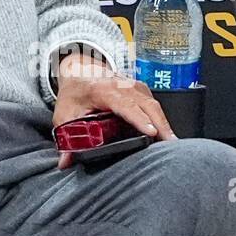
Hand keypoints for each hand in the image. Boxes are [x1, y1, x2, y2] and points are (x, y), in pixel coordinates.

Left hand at [52, 55, 176, 169]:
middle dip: (160, 125)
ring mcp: (132, 86)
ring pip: (153, 104)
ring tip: (172, 144)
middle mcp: (120, 85)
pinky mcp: (139, 90)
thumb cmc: (74, 93)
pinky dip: (161, 119)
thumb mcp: (63, 114)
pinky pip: (153, 104)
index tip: (151, 133)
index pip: (124, 103)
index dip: (138, 118)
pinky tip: (165, 134)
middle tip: (170, 146)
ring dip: (164, 123)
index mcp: (101, 90)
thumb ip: (65, 139)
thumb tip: (65, 163)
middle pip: (146, 104)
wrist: (78, 72)